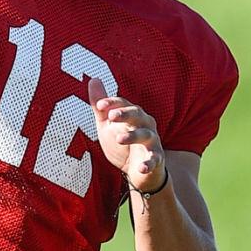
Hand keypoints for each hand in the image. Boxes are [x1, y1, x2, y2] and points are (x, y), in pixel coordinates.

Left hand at [88, 78, 166, 192]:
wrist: (138, 172)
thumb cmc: (122, 144)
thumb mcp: (107, 125)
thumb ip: (100, 106)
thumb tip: (93, 79)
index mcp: (133, 115)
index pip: (124, 104)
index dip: (113, 103)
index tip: (99, 105)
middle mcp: (145, 125)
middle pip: (138, 115)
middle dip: (126, 114)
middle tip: (111, 116)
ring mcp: (152, 141)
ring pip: (146, 135)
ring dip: (134, 136)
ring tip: (119, 139)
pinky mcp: (157, 158)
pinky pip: (155, 159)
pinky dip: (149, 163)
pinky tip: (141, 168)